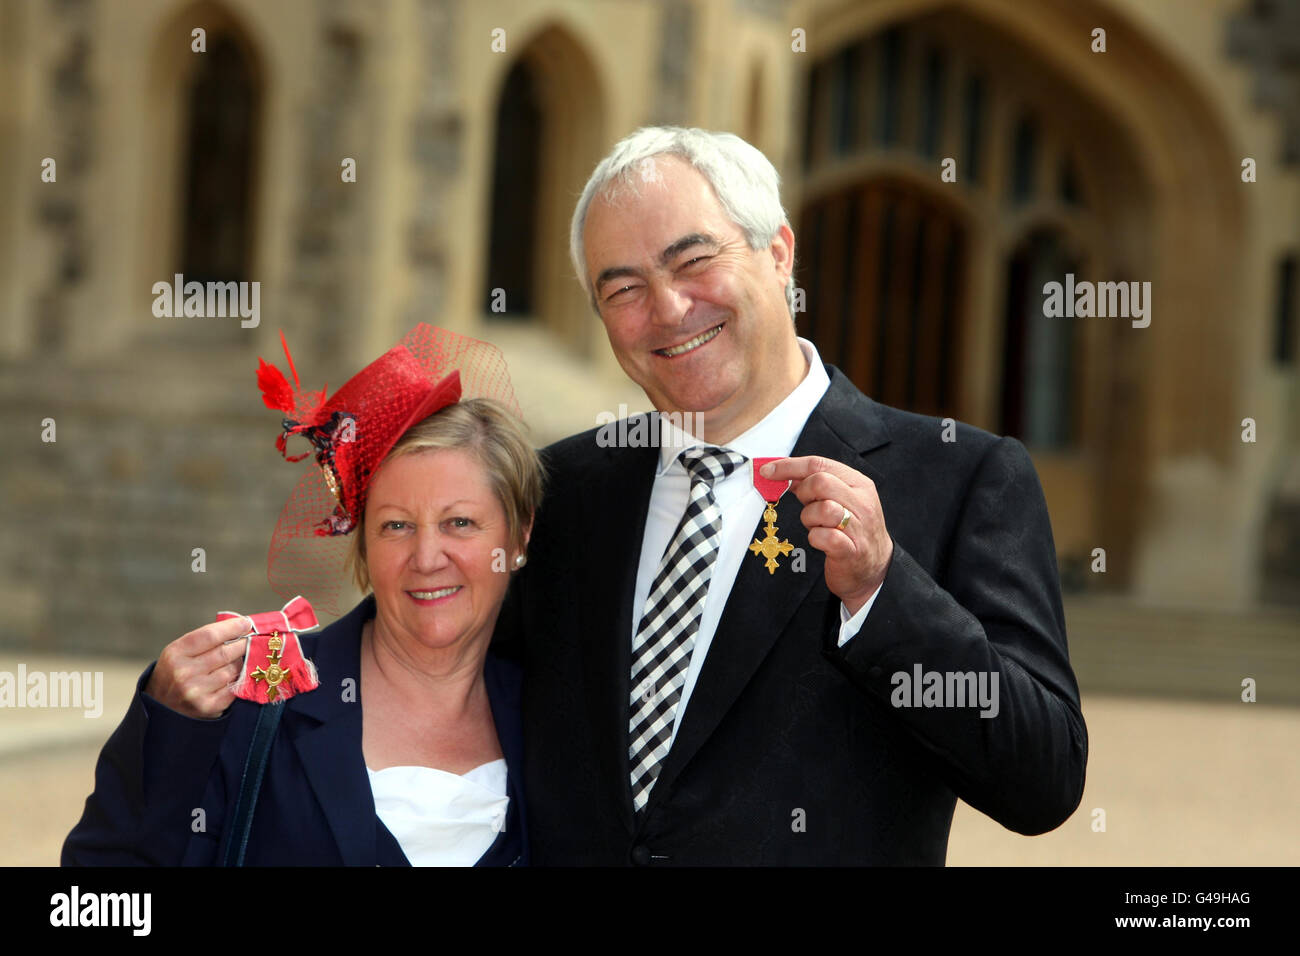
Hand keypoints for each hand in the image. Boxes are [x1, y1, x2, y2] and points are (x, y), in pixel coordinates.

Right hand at [143, 617, 250, 718]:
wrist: (161, 706)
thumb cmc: (176, 672)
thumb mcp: (180, 652)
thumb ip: (205, 639)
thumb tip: (241, 625)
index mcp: (175, 654)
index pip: (209, 635)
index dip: (231, 628)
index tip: (246, 623)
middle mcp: (183, 672)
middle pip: (224, 652)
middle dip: (242, 644)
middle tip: (250, 640)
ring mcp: (195, 691)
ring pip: (232, 669)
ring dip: (240, 663)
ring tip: (237, 660)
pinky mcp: (208, 706)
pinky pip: (234, 687)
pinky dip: (238, 680)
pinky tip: (234, 677)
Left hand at [760, 456, 892, 614]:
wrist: (874, 568)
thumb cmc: (852, 532)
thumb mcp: (839, 501)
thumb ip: (816, 486)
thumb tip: (785, 474)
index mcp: (859, 484)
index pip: (819, 464)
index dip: (789, 466)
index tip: (767, 471)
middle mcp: (862, 503)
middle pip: (820, 482)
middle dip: (803, 493)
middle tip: (806, 505)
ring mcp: (859, 527)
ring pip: (823, 508)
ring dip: (809, 518)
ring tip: (817, 526)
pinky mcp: (851, 551)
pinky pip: (823, 536)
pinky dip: (814, 537)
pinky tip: (820, 540)